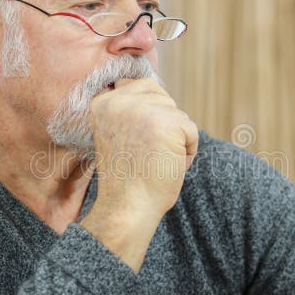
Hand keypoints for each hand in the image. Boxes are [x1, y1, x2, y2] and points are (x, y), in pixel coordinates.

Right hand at [79, 78, 197, 271]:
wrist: (127, 207)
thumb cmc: (126, 178)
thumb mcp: (117, 133)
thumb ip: (130, 110)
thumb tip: (158, 93)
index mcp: (103, 102)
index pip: (142, 87)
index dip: (150, 114)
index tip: (137, 144)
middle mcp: (120, 100)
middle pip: (163, 97)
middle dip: (164, 126)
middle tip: (146, 154)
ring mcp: (144, 109)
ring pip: (178, 115)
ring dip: (175, 140)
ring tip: (154, 161)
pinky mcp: (169, 123)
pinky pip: (191, 131)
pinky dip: (187, 151)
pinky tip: (167, 166)